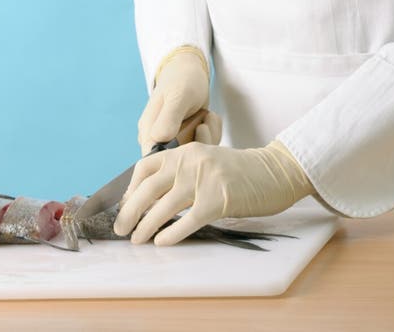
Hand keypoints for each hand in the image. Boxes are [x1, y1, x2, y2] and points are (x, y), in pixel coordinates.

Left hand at [113, 140, 313, 245]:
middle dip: (130, 211)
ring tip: (137, 240)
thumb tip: (150, 198)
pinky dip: (172, 233)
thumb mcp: (205, 162)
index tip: (123, 205)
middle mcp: (190, 161)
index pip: (145, 167)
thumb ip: (181, 172)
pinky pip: (188, 220)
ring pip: (164, 206)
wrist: (273, 172)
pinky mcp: (218, 199)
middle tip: (121, 229)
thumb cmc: (238, 173)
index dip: (130, 188)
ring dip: (146, 226)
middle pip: (148, 188)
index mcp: (185, 151)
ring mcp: (204, 179)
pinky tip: (162, 242)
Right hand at [138, 48, 219, 155]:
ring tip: (208, 116)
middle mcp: (158, 139)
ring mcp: (174, 140)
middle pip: (179, 162)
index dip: (178, 159)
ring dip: (208, 137)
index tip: (196, 138)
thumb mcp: (178, 95)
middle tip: (204, 124)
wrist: (190, 69)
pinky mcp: (187, 139)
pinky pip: (201, 147)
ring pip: (193, 156)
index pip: (158, 162)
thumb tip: (159, 139)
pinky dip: (211, 134)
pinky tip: (209, 117)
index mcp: (149, 131)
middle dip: (198, 144)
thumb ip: (169, 117)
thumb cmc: (182, 79)